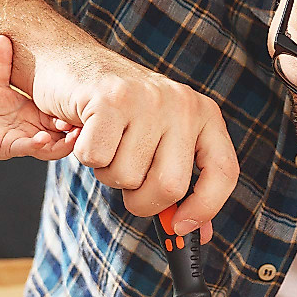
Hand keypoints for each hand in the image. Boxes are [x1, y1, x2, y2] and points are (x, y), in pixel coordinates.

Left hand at [0, 35, 79, 162]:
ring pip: (54, 147)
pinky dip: (39, 145)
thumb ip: (1, 61)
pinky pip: (29, 148)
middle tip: (86, 118)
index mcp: (37, 112)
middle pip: (66, 132)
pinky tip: (44, 138)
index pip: (63, 112)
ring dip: (65, 142)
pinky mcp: (11, 148)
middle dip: (78, 128)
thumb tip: (2, 36)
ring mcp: (26, 139)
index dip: (73, 108)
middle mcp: (36, 128)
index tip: (83, 97)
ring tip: (71, 132)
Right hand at [28, 38, 238, 241]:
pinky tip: (88, 130)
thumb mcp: (160, 142)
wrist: (72, 62)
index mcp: (204, 115)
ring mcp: (147, 99)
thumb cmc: (118, 114)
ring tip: (107, 143)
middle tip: (127, 181)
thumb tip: (198, 234)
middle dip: (141, 200)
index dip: (206, 208)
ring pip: (127, 177)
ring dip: (108, 174)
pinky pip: (97, 159)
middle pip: (170, 186)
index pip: (224, 172)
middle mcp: (183, 104)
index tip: (182, 227)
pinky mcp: (110, 99)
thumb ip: (182, 185)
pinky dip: (85, 156)